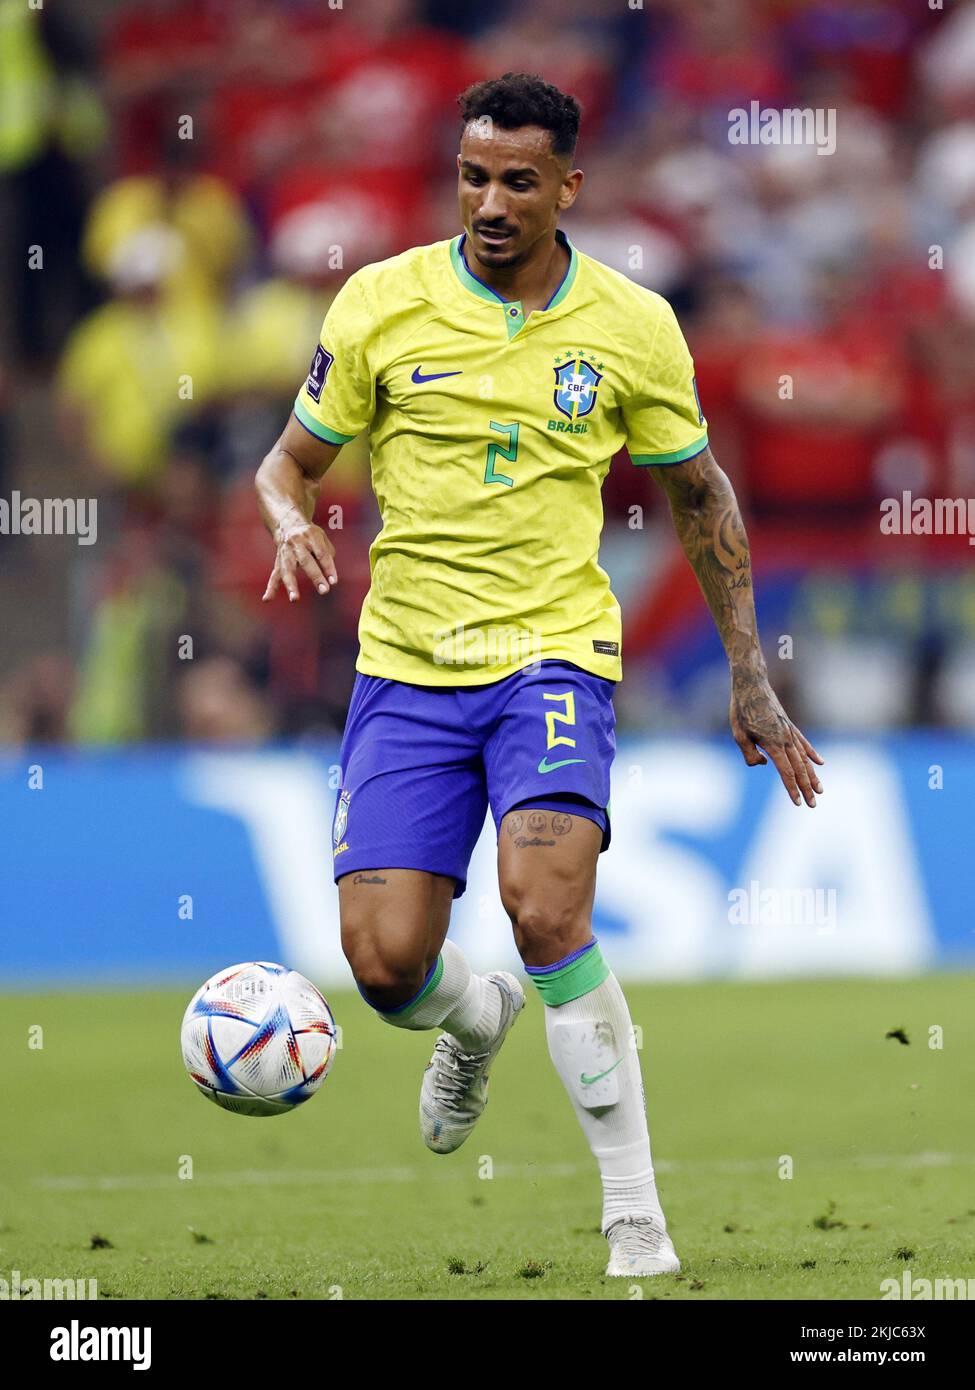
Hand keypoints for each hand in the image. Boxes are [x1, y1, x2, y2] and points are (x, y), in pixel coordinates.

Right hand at [262, 516, 336, 602]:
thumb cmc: (310, 535)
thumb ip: (327, 555)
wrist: (288, 524)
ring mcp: (285, 553)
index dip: (328, 567)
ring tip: (295, 599)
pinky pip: (274, 575)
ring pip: (288, 569)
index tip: (333, 581)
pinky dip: (271, 588)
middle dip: (315, 577)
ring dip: (291, 585)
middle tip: (324, 591)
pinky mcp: (279, 561)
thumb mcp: (322, 538)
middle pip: (306, 561)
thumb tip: (328, 575)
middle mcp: (297, 543)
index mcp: (311, 536)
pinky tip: (267, 599)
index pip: (321, 553)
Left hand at [729, 671, 823, 806]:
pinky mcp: (789, 725)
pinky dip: (813, 754)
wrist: (751, 684)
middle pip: (799, 769)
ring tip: (820, 790)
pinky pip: (804, 743)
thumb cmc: (742, 710)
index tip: (798, 803)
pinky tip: (820, 763)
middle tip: (813, 804)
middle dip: (806, 788)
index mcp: (772, 744)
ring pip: (804, 758)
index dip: (792, 789)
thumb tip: (764, 765)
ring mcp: (790, 731)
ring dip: (812, 776)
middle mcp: (785, 739)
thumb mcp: (739, 735)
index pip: (786, 772)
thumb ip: (751, 755)